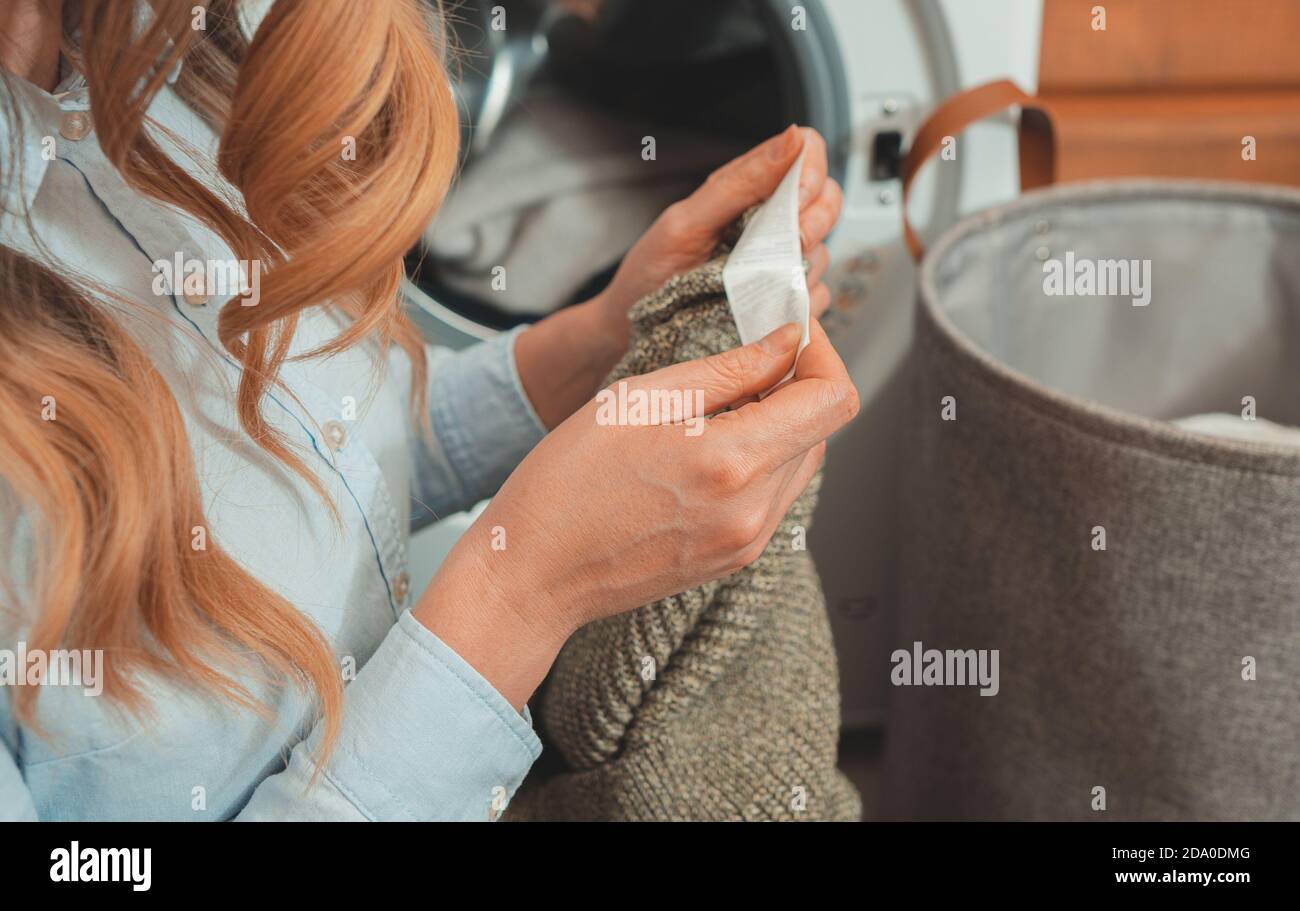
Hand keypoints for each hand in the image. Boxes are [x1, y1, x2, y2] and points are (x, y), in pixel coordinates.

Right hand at [416, 318, 858, 707]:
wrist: (532, 575)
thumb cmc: (567, 482)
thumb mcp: (641, 399)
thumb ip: (729, 368)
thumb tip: (788, 342)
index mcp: (732, 461)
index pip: (832, 398)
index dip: (821, 354)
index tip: (790, 332)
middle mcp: (753, 511)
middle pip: (820, 430)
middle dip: (794, 387)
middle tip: (743, 362)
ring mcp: (748, 543)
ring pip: (798, 464)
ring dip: (776, 426)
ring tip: (712, 411)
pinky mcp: (735, 560)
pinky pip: (772, 498)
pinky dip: (756, 464)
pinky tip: (702, 454)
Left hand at [591, 125, 843, 349]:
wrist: (632, 330)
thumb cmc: (651, 272)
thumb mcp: (686, 222)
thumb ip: (739, 182)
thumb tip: (792, 138)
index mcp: (747, 188)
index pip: (807, 152)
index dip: (810, 171)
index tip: (794, 201)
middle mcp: (769, 221)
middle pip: (828, 199)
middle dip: (814, 223)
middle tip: (783, 247)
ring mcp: (779, 262)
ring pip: (824, 252)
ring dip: (799, 269)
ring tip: (755, 286)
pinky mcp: (783, 301)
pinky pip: (814, 299)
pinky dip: (796, 306)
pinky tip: (764, 310)